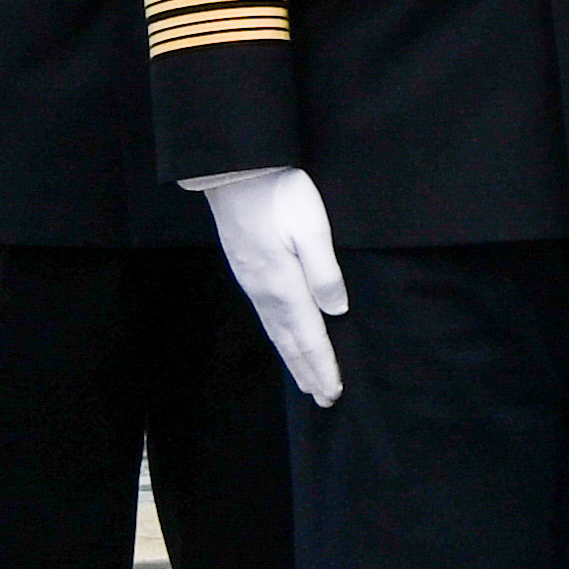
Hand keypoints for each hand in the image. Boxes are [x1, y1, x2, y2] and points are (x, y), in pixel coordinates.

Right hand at [195, 166, 348, 407]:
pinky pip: (266, 316)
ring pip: (276, 331)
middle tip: (324, 399)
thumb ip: (324, 271)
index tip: (334, 391)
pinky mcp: (246, 268)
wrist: (233, 169)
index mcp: (283, 284)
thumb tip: (336, 311)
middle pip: (290, 342)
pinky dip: (280, 337)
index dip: (322, 366)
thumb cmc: (278, 192)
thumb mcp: (311, 227)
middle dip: (308, 371)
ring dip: (293, 358)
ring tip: (306, 380)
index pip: (309, 336)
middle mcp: (264, 290)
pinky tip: (284, 338)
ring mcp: (251, 280)